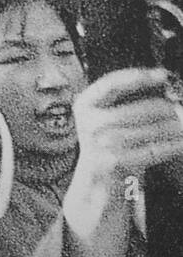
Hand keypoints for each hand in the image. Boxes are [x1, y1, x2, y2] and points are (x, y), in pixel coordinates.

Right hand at [71, 68, 182, 183]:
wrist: (99, 182)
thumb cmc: (109, 144)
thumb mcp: (105, 117)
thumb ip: (124, 99)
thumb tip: (160, 80)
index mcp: (85, 104)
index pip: (112, 84)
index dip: (138, 77)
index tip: (162, 74)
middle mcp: (91, 122)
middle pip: (139, 109)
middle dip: (165, 108)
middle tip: (179, 106)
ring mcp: (103, 143)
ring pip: (151, 130)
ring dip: (174, 127)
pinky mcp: (118, 162)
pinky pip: (155, 150)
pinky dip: (174, 145)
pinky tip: (182, 141)